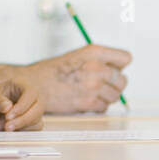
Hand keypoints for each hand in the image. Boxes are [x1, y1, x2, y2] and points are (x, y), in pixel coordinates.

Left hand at [0, 80, 43, 130]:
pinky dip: (20, 132)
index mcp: (21, 84)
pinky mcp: (33, 122)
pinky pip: (33, 130)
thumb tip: (8, 107)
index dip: (22, 106)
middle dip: (22, 120)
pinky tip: (5, 130)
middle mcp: (31, 97)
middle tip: (6, 127)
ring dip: (18, 127)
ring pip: (36, 121)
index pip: (31, 93)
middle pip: (38, 109)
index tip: (8, 116)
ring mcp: (34, 110)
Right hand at [12, 46, 129, 113]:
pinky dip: (96, 106)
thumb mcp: (76, 56)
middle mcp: (95, 67)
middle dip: (112, 83)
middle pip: (122, 80)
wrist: (33, 85)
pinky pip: (104, 107)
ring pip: (115, 95)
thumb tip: (118, 70)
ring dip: (105, 96)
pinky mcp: (89, 102)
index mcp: (93, 52)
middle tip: (97, 84)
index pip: (125, 58)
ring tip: (89, 92)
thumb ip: (98, 60)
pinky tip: (84, 99)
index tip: (111, 68)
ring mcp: (93, 85)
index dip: (118, 65)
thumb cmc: (52, 71)